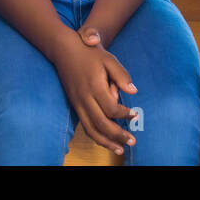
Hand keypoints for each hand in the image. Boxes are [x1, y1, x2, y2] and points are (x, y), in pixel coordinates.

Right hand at [54, 31, 137, 154]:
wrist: (65, 50)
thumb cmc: (90, 53)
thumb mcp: (109, 59)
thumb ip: (122, 76)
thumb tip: (133, 92)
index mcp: (94, 86)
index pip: (111, 108)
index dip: (124, 114)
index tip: (134, 114)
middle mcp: (84, 98)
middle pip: (102, 123)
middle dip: (118, 135)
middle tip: (132, 141)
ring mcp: (77, 103)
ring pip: (91, 129)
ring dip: (106, 142)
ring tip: (120, 149)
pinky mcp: (74, 105)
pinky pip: (85, 126)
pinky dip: (96, 136)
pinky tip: (106, 141)